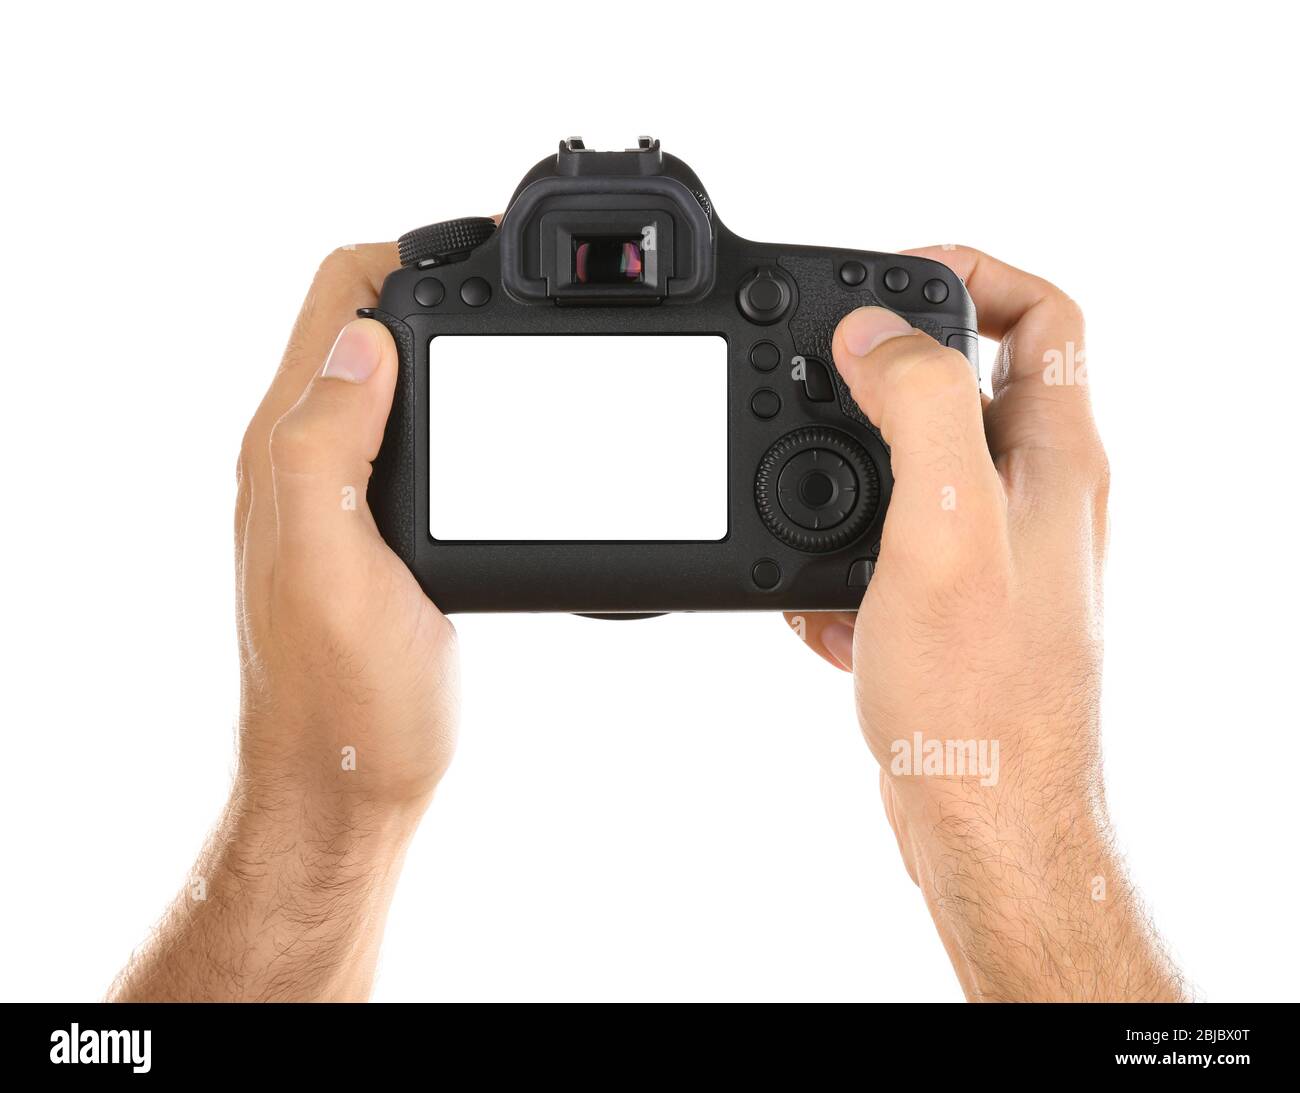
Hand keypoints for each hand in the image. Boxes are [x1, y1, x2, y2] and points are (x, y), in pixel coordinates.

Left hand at [111, 244, 456, 999]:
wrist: (351, 781)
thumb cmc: (346, 700)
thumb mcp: (334, 571)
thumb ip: (329, 450)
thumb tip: (368, 342)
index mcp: (294, 451)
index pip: (341, 300)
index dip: (411, 256)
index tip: (485, 260)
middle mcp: (311, 459)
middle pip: (370, 324)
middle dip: (440, 286)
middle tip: (517, 294)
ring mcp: (348, 494)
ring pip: (397, 377)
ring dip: (451, 346)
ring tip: (518, 342)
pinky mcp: (386, 530)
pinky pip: (416, 436)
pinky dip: (459, 409)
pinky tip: (500, 432)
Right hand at [790, 247, 1184, 1000]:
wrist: (981, 817)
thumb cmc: (982, 692)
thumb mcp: (942, 524)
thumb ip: (918, 407)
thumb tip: (873, 331)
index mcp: (1052, 456)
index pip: (1041, 312)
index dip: (970, 272)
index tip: (887, 283)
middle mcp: (1031, 495)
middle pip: (963, 382)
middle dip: (879, 383)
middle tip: (816, 388)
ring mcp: (990, 550)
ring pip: (908, 472)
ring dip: (843, 486)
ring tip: (808, 523)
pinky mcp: (946, 604)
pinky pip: (881, 550)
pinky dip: (839, 568)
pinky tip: (826, 614)